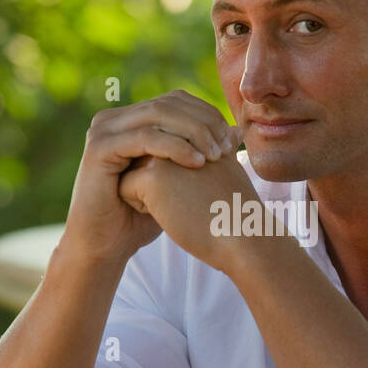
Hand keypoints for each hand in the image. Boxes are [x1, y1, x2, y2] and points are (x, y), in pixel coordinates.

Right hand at [60, 91, 238, 267]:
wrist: (106, 245)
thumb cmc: (142, 217)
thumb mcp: (178, 179)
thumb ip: (203, 151)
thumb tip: (237, 131)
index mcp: (131, 120)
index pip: (177, 101)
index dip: (208, 114)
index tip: (232, 140)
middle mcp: (114, 119)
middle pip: (169, 103)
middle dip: (204, 122)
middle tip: (227, 146)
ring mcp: (103, 130)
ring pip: (159, 114)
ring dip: (194, 132)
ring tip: (216, 155)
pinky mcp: (99, 148)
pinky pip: (145, 138)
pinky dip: (175, 147)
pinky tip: (197, 163)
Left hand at [117, 141, 256, 273]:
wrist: (242, 237)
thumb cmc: (232, 209)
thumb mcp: (226, 166)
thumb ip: (214, 146)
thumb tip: (230, 131)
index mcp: (193, 131)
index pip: (158, 151)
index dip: (171, 177)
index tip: (196, 191)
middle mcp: (177, 135)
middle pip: (142, 160)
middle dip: (154, 182)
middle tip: (190, 198)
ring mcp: (163, 152)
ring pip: (131, 172)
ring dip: (146, 192)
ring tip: (180, 203)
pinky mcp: (151, 174)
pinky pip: (124, 189)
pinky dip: (139, 206)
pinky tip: (169, 212)